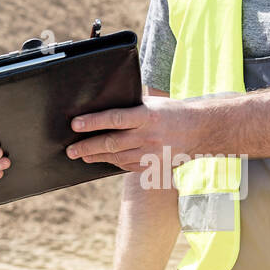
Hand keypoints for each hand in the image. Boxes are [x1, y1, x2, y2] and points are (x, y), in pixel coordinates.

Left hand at [65, 96, 200, 169]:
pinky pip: (127, 166)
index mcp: (146, 116)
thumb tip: (101, 106)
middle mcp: (148, 136)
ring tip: (80, 155)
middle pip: (111, 142)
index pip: (114, 118)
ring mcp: (151, 153)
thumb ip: (130, 106)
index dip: (93, 122)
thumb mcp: (152, 102)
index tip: (75, 124)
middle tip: (70, 150)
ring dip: (96, 156)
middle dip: (87, 146)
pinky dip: (112, 163)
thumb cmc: (171, 111)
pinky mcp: (154, 166)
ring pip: (117, 157)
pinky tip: (100, 159)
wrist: (200, 131)